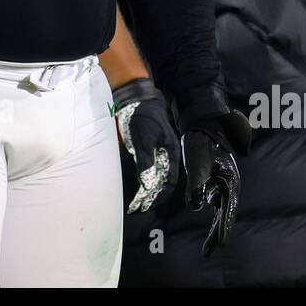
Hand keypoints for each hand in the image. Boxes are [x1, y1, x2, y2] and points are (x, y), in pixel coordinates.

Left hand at [111, 78, 179, 212]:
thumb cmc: (140, 117)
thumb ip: (146, 163)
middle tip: (137, 208)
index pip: (168, 182)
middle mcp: (166, 154)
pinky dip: (143, 179)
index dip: (157, 196)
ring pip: (155, 176)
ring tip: (136, 202)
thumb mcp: (142, 141)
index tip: (144, 206)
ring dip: (146, 190)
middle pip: (162, 181)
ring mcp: (156, 150)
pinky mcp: (146, 147)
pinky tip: (137, 186)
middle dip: (151, 197)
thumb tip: (149, 186)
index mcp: (170, 153)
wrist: (134, 97)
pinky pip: (148, 168)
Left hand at [175, 82, 251, 257]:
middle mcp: (229, 184)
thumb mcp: (196, 163)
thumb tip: (195, 207)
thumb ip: (196, 185)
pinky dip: (212, 210)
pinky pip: (215, 199)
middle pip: (225, 214)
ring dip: (216, 225)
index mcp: (229, 182)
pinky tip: (207, 214)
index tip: (221, 245)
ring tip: (210, 244)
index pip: (227, 211)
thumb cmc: (200, 142)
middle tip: (209, 252)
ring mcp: (224, 181)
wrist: (202, 123)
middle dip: (218, 233)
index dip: (223, 229)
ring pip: (221, 208)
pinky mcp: (216, 177)